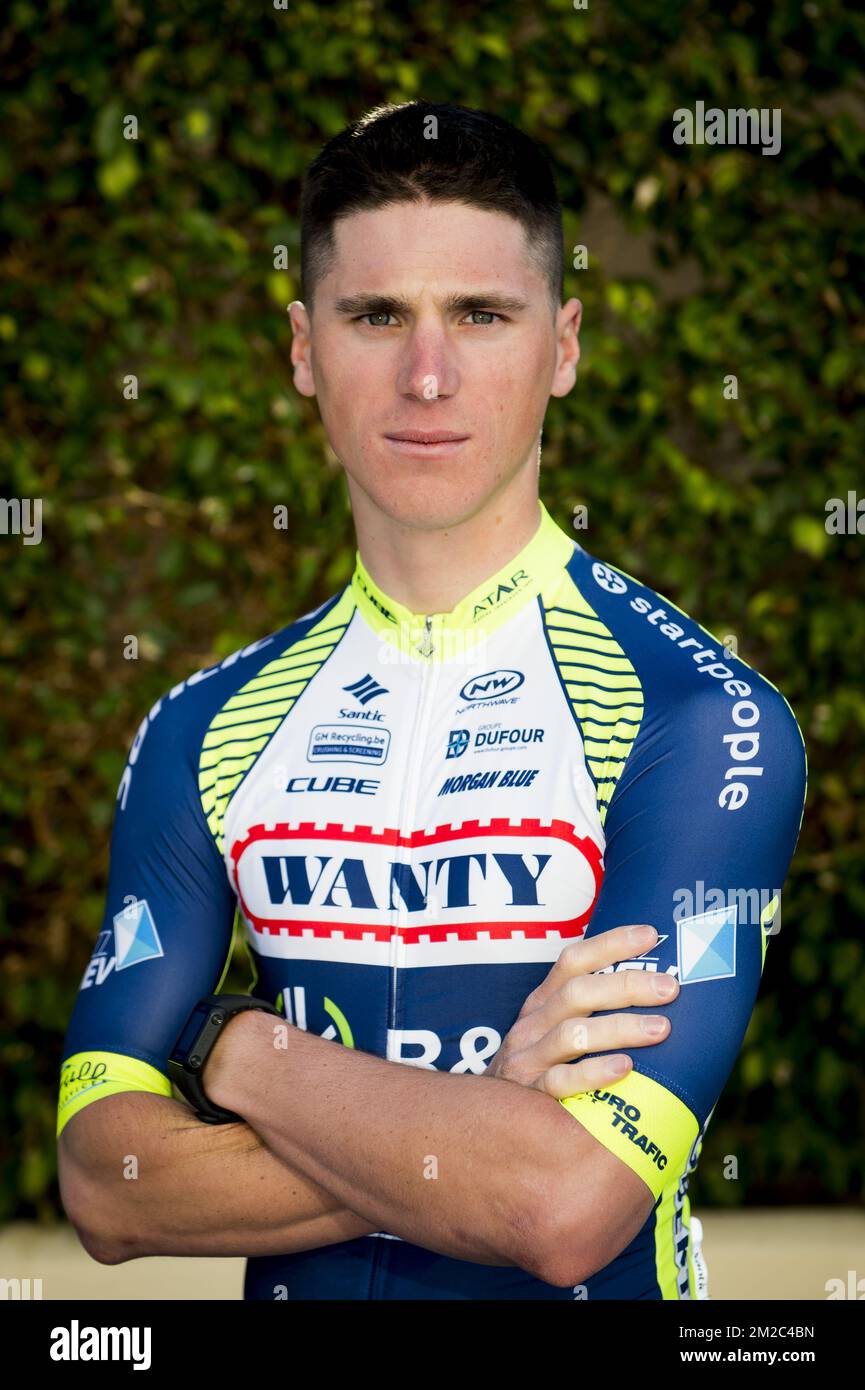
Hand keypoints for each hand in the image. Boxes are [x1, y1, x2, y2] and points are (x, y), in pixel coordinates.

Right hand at [485, 924, 678, 1096]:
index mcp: (543, 1003)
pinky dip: (593, 1073)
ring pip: (572, 1034)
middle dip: (627, 985)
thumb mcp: (555, 1033)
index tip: (649, 935)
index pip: (573, 961)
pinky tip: (625, 1068)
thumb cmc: (541, 1070)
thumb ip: (591, 1013)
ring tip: (661, 1029)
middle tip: (669, 987)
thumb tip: (656, 995)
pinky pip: (561, 1081)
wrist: (490, 1120)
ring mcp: (528, 1059)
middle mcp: (533, 1025)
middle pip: (577, 992)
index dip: (610, 944)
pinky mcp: (530, 1096)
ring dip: (619, 1026)